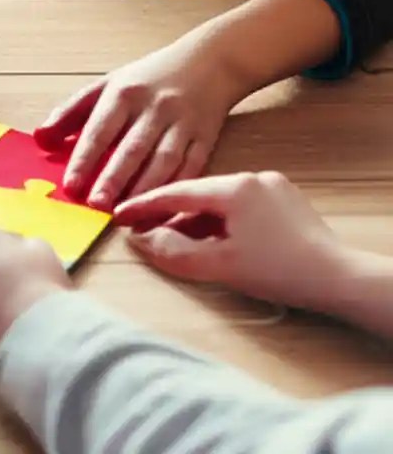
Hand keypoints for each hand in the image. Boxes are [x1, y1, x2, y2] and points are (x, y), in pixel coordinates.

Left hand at [36, 38, 243, 208]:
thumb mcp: (106, 86)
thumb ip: (71, 113)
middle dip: (114, 178)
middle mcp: (154, 108)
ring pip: (164, 161)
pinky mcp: (206, 137)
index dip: (84, 158)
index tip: (71, 185)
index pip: (100, 129)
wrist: (210, 62)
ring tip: (124, 214)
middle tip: (96, 205)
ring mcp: (183, 123)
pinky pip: (192, 167)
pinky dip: (176, 190)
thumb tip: (40, 138)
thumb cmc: (148, 79)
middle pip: (132, 147)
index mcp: (124, 93)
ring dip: (144, 189)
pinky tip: (160, 210)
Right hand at [114, 172, 348, 309]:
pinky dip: (217, 222)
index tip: (117, 215)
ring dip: (193, 221)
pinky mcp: (283, 200)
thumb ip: (172, 250)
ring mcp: (271, 186)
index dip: (142, 206)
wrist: (338, 279)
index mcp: (234, 187)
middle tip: (140, 231)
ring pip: (217, 201)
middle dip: (167, 215)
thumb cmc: (280, 271)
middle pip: (196, 194)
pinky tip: (209, 241)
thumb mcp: (217, 265)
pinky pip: (237, 206)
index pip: (175, 192)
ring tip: (173, 242)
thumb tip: (139, 240)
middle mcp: (252, 177)